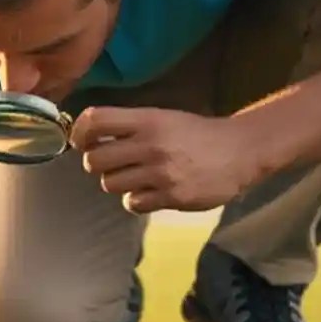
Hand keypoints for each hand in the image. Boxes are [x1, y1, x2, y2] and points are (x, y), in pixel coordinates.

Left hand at [70, 107, 261, 213]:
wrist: (241, 151)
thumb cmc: (196, 134)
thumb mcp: (162, 118)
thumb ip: (128, 127)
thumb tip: (86, 137)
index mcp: (147, 120)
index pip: (95, 121)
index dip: (79, 132)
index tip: (81, 142)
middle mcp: (150, 145)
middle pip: (94, 160)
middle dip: (97, 164)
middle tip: (112, 163)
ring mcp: (161, 173)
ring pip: (110, 184)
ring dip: (117, 183)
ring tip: (136, 177)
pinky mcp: (171, 197)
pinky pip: (133, 203)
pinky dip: (136, 200)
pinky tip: (151, 191)